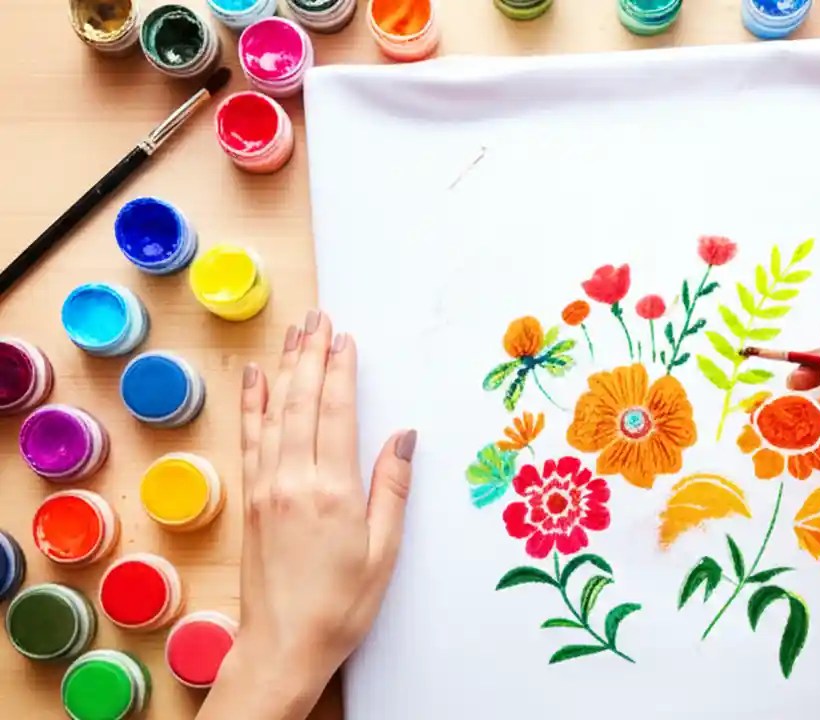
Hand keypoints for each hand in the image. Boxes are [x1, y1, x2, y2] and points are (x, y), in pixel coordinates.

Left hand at [200, 311, 415, 718]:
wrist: (283, 645)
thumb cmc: (340, 606)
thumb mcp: (383, 551)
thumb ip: (391, 489)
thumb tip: (404, 437)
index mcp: (331, 491)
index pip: (337, 413)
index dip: (341, 371)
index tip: (346, 339)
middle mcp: (293, 480)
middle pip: (302, 402)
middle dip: (311, 355)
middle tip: (319, 319)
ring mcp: (266, 488)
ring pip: (274, 413)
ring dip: (283, 369)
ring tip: (293, 334)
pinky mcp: (250, 500)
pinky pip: (251, 438)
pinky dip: (252, 405)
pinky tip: (253, 381)